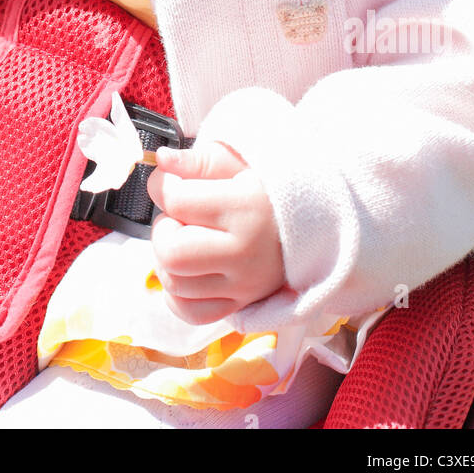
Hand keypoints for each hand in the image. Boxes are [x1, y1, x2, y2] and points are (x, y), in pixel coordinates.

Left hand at [146, 141, 286, 325]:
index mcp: (245, 208)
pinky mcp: (240, 306)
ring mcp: (243, 286)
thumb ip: (198, 161)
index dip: (164, 187)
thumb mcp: (238, 164)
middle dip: (163, 229)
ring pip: (174, 284)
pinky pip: (189, 312)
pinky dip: (177, 294)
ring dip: (168, 260)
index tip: (173, 183)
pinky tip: (187, 270)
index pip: (176, 201)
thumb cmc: (268, 191)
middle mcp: (244, 252)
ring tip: (187, 240)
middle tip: (179, 217)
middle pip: (171, 252)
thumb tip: (162, 160)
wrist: (311, 227)